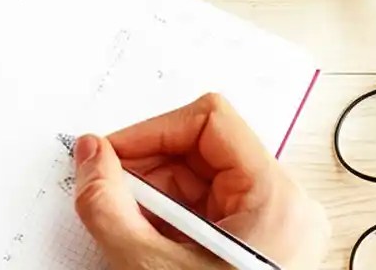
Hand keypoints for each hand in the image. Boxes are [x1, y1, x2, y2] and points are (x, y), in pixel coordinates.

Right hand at [73, 94, 328, 269]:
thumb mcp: (145, 264)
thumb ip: (106, 200)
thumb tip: (90, 156)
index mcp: (276, 199)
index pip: (208, 119)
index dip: (150, 130)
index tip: (109, 154)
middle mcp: (285, 208)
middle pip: (200, 151)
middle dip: (146, 173)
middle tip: (108, 196)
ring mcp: (274, 231)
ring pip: (198, 183)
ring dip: (152, 201)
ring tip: (130, 232)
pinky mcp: (258, 251)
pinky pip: (205, 213)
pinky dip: (168, 223)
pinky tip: (149, 247)